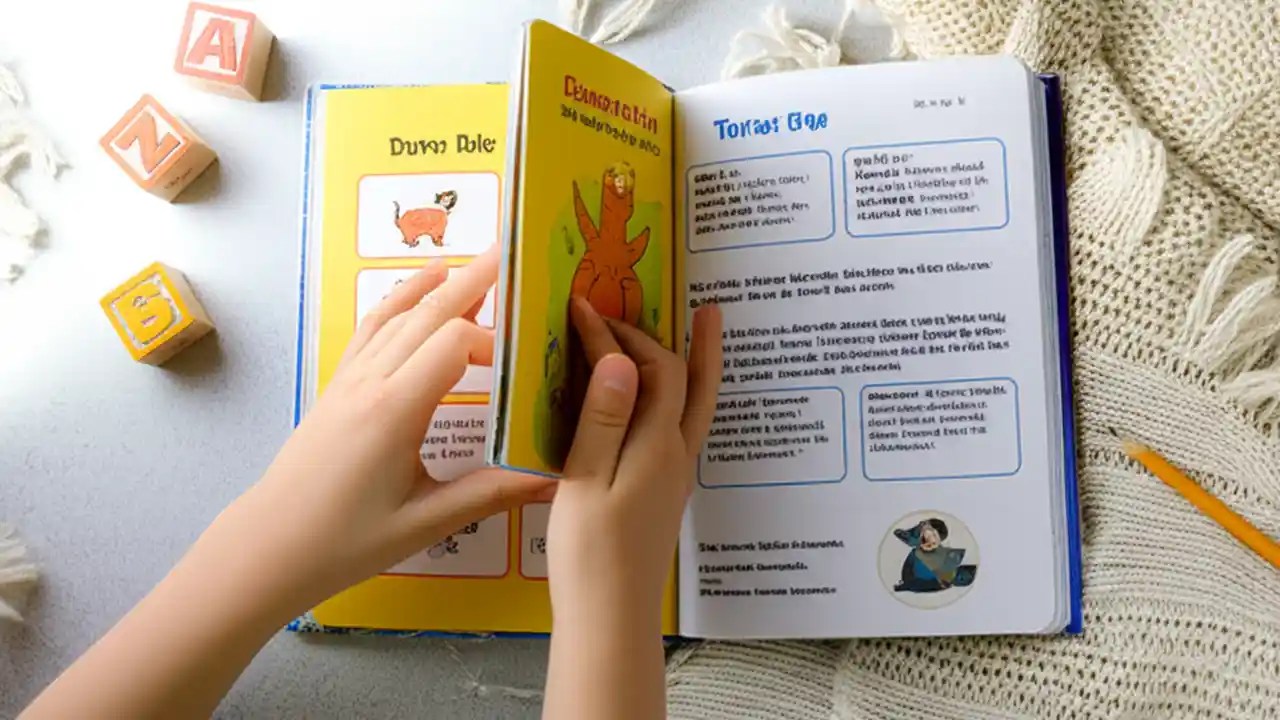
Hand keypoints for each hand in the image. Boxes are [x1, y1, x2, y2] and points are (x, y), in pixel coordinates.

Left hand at [197, 245, 553, 615]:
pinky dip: (396, 304)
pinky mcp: (336, 389)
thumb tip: (553, 478)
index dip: (490, 342)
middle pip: (425, 315)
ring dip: (434, 286)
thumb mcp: (424, 523)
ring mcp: (348, 381)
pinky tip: (412, 293)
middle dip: (470, 283)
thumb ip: (490, 494)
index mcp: (394, 412)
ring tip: (468, 263)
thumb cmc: (343, 543)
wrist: (268, 547)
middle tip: (509, 254)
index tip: (517, 364)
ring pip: (395, 316)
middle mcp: (370, 383)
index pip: (451, 345)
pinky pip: (370, 331)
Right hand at [542, 298, 721, 719]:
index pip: (652, 368)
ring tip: (703, 324)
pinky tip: (660, 394)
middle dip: (667, 337)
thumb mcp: (585, 481)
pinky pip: (681, 423)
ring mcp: (674, 473)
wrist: (610, 618)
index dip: (618, 333)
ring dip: (697, 359)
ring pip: (695, 402)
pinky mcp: (663, 489)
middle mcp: (676, 454)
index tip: (581, 308)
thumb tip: (618, 361)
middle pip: (690, 380)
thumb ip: (602, 419)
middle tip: (647, 305)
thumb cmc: (590, 555)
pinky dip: (678, 392)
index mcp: (657, 446)